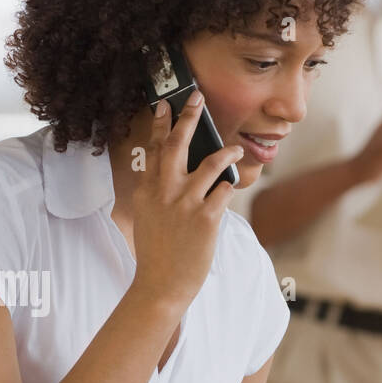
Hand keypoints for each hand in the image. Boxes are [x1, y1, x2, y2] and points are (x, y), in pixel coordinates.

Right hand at [129, 92, 244, 312]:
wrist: (160, 285)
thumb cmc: (156, 255)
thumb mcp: (146, 218)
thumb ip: (155, 194)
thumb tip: (168, 176)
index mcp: (147, 190)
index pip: (153, 149)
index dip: (160, 124)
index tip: (165, 104)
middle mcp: (164, 192)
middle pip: (176, 145)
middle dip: (187, 118)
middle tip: (197, 97)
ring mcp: (185, 204)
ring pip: (209, 165)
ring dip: (224, 152)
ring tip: (235, 148)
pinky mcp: (206, 219)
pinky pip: (224, 192)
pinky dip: (230, 185)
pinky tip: (235, 184)